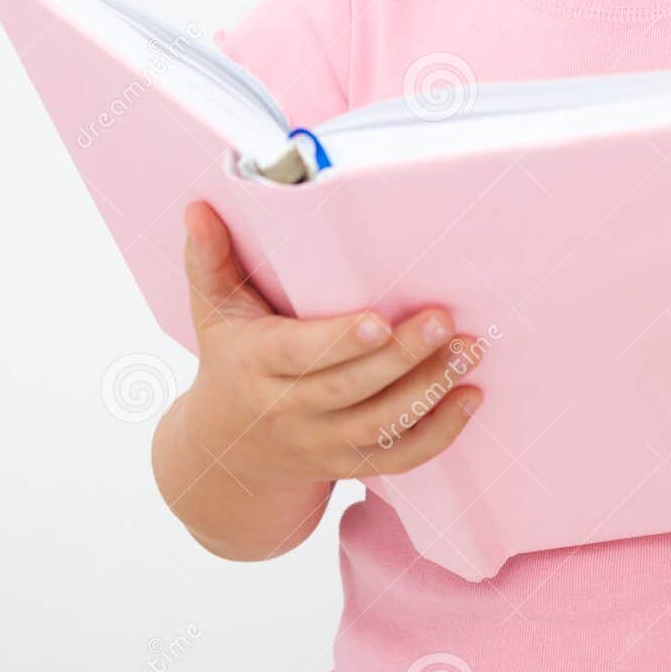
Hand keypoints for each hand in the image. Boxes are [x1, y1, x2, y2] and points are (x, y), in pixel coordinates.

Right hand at [178, 200, 483, 487]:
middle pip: (349, 390)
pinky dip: (439, 433)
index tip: (379, 320)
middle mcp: (287, 410)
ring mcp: (320, 443)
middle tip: (446, 321)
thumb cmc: (231, 358)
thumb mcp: (213, 310)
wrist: (226, 450)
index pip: (299, 355)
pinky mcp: (349, 463)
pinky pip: (398, 458)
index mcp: (256, 365)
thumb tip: (199, 208)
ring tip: (470, 351)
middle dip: (402, 358)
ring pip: (379, 426)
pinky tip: (471, 397)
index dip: (340, 342)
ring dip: (430, 391)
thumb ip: (209, 259)